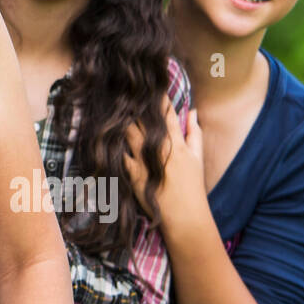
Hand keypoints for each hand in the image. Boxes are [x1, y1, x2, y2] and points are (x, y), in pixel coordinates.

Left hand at [123, 95, 204, 220]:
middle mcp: (159, 149)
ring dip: (121, 120)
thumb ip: (194, 133)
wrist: (185, 217)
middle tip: (123, 91)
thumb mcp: (198, 158)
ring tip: (112, 106)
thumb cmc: (193, 187)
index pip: (166, 114)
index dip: (158, 98)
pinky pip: (120, 154)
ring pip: (129, 133)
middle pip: (143, 121)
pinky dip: (114, 143)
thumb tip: (191, 110)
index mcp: (177, 144)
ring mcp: (145, 162)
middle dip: (134, 105)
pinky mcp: (133, 174)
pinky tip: (105, 132)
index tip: (149, 86)